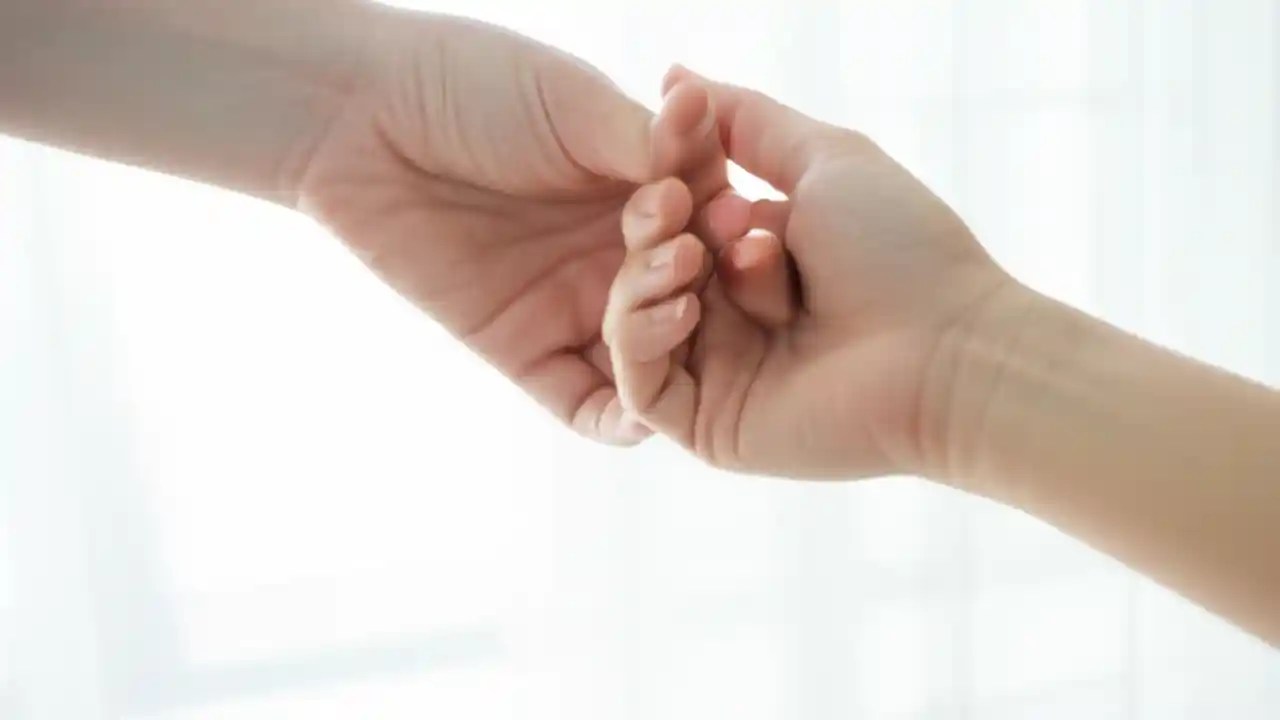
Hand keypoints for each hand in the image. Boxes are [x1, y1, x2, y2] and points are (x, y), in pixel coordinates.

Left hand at [296, 12, 734, 444]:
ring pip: (650, 355)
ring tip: (667, 303)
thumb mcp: (573, 104)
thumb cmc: (469, 85)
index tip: (720, 210)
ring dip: (669, 340)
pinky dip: (622, 419)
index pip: (709, 217)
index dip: (721, 221)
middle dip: (694, 277)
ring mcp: (574, 304)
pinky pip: (585, 405)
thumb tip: (710, 163)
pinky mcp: (526, 351)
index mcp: (641, 184)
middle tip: (679, 253)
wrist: (359, 118)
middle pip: (690, 292)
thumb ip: (645, 142)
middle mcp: (616, 250)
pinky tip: (643, 406)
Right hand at [604, 69, 1009, 477]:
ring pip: (632, 314)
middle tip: (689, 202)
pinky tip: (688, 303)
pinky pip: (638, 381)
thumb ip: (749, 121)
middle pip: (646, 258)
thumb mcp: (824, 159)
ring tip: (701, 256)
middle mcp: (730, 311)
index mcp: (755, 252)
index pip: (679, 208)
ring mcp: (717, 369)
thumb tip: (677, 77)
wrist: (947, 351)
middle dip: (655, 220)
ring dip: (648, 272)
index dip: (670, 166)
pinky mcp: (708, 426)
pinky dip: (642, 332)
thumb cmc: (902, 251)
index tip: (677, 119)